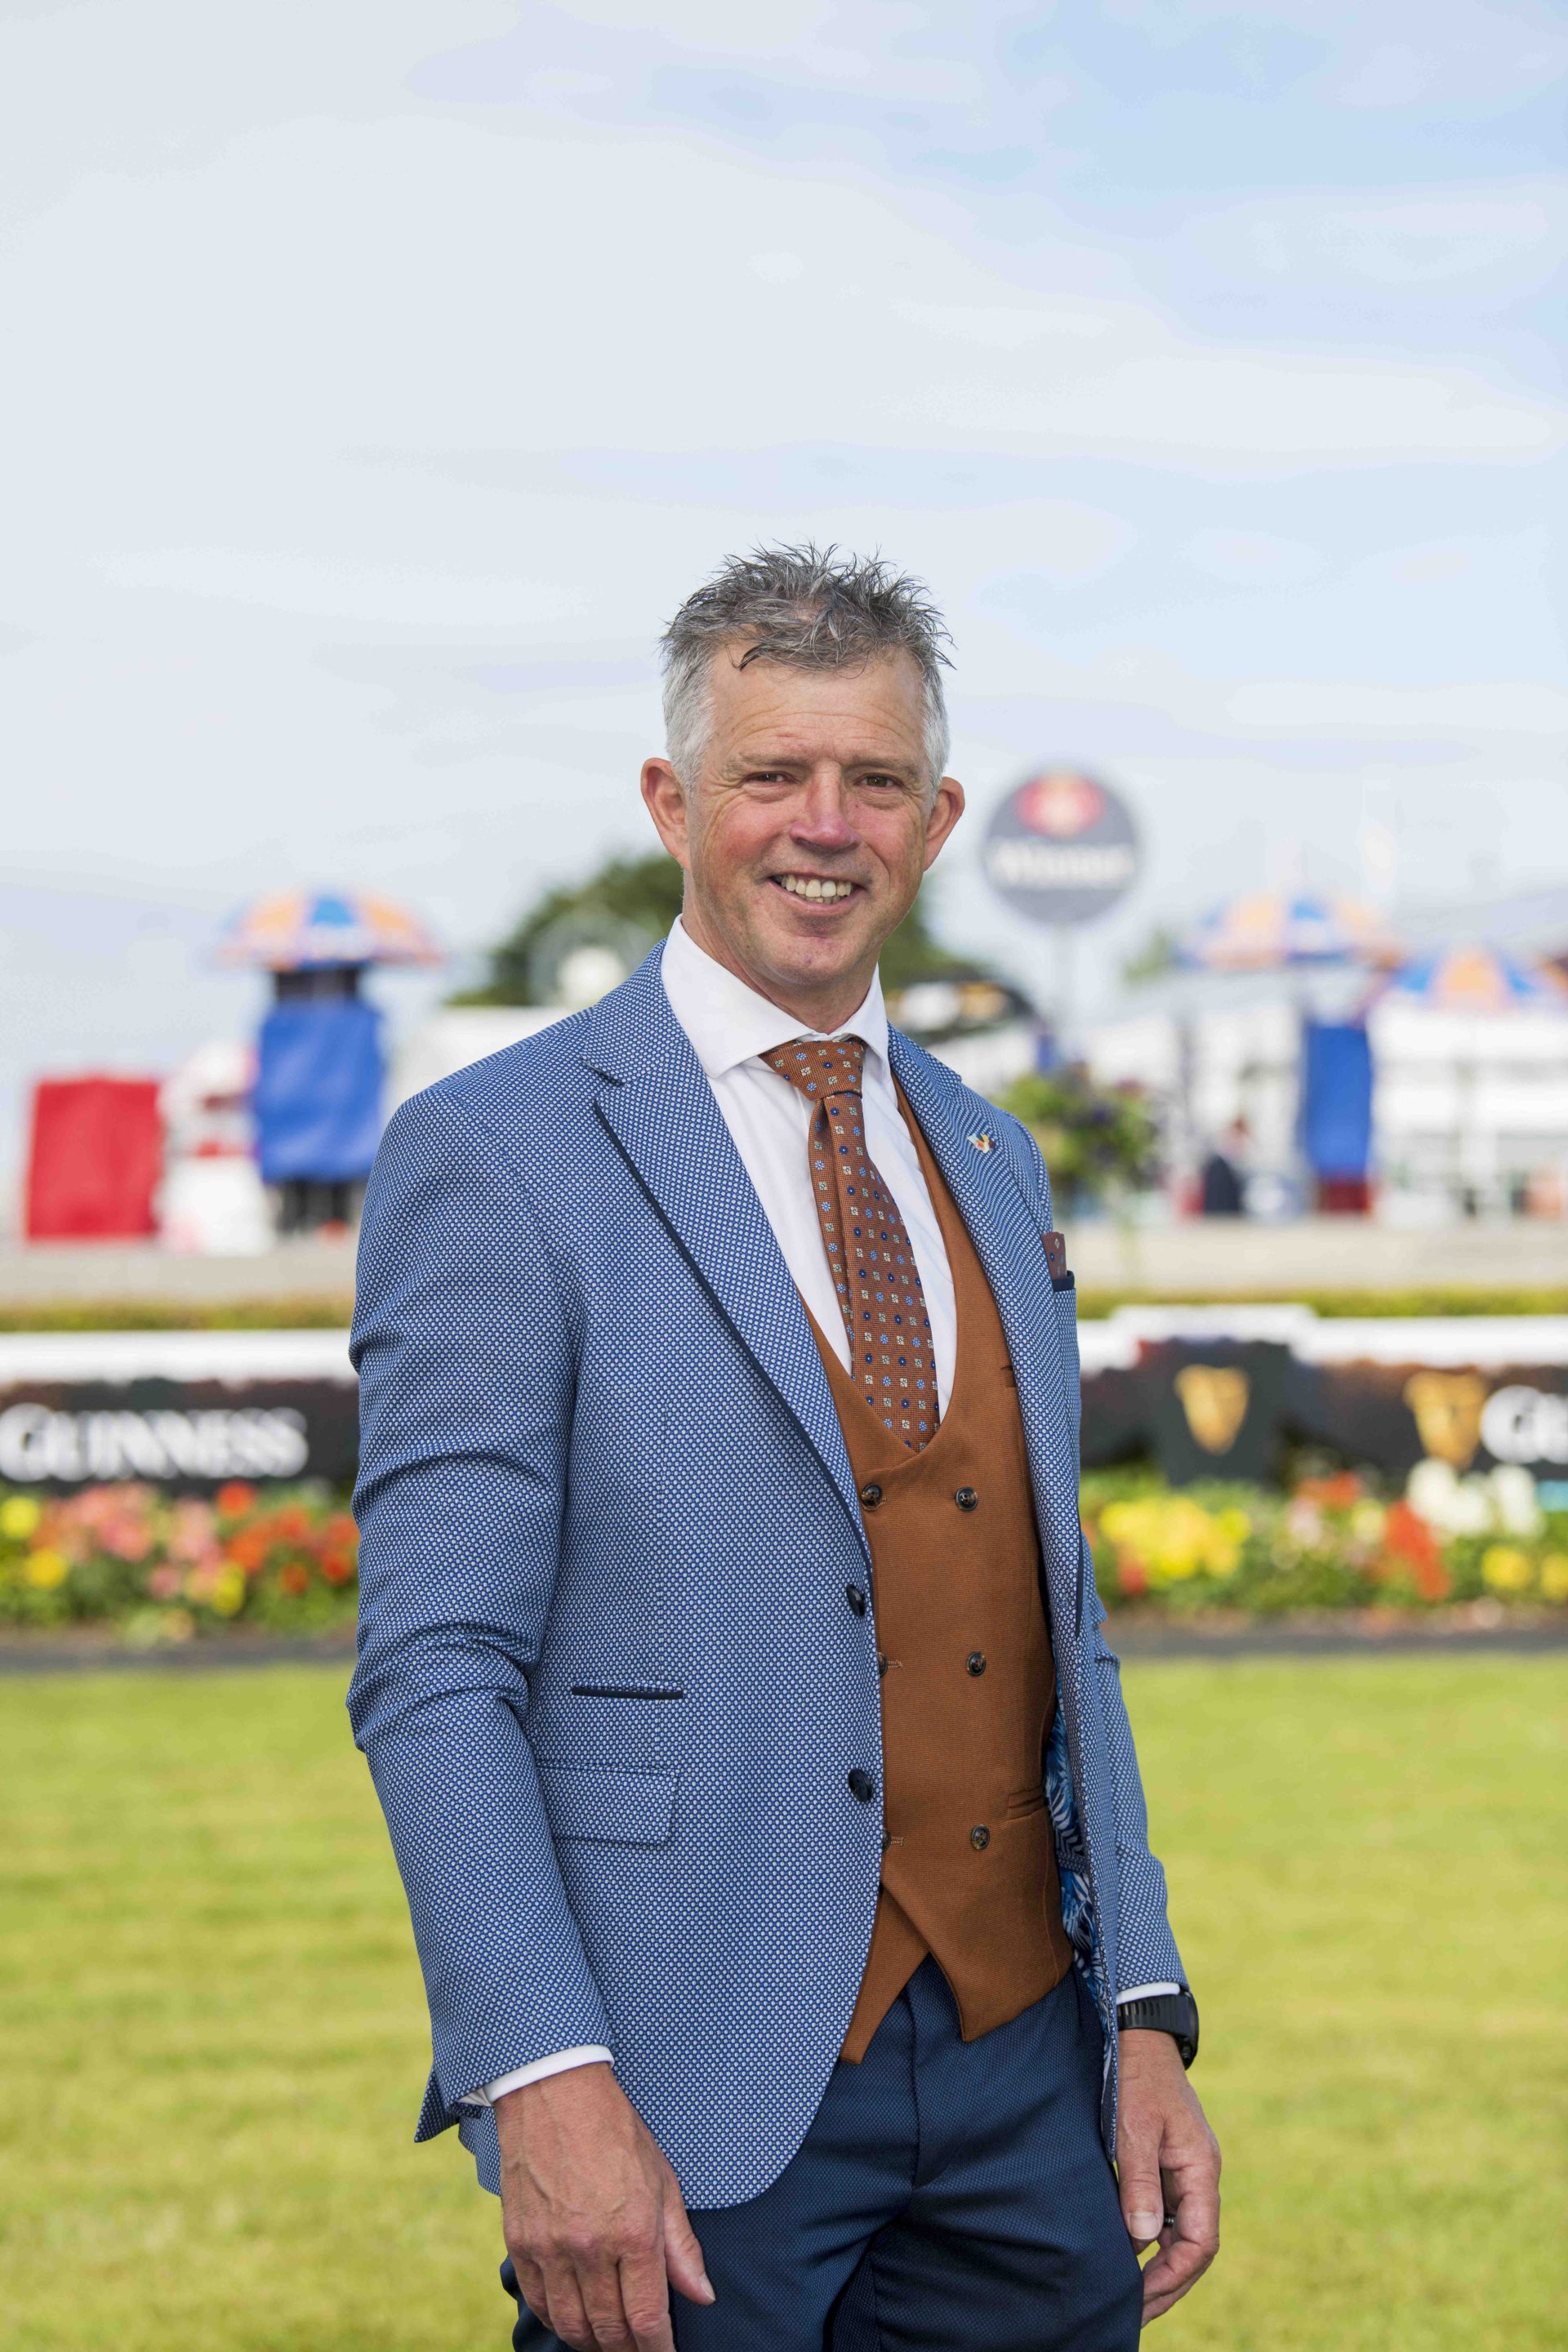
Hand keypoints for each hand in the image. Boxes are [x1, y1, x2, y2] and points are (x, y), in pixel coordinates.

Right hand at [495, 2061, 713, 2349]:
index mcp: (633, 2231)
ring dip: (592, 2341)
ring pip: (572, 2325)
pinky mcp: (520, 2243)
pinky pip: (539, 2303)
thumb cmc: (615, 2132)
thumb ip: (682, 2246)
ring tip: (609, 2337)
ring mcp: (550, 2248)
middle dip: (627, 2348)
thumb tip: (702, 2295)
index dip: (658, 2349)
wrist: (554, 2094)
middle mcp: (590, 2247)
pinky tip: (574, 2316)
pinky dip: (557, 2319)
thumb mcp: (664, 2181)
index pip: (647, 2318)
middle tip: (638, 2346)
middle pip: (609, 2330)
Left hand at [1115, 2029, 1220, 2325]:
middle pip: (1194, 2247)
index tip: (1141, 2298)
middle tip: (1133, 2312)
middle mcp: (1199, 2175)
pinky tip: (1126, 2254)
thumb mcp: (1134, 2127)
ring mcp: (1185, 2171)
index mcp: (1202, 2169)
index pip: (1201, 2242)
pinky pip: (1166, 2214)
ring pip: (1181, 2234)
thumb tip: (1144, 2240)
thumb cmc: (1137, 2076)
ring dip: (1159, 2267)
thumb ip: (1140, 2180)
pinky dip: (1150, 2240)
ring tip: (1128, 2296)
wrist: (1139, 2036)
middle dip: (1167, 2284)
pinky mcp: (1167, 2164)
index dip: (1174, 2276)